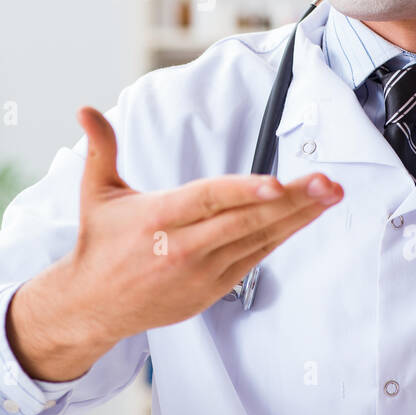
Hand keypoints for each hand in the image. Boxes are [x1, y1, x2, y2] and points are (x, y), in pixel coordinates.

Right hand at [8, 106, 342, 380]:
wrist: (94, 304)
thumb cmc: (100, 243)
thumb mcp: (95, 191)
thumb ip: (101, 147)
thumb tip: (85, 110)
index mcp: (157, 218)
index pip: (208, 200)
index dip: (244, 191)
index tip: (276, 182)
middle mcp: (183, 247)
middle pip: (245, 220)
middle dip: (291, 200)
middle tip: (326, 182)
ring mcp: (202, 272)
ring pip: (258, 239)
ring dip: (298, 216)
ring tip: (330, 194)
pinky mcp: (214, 288)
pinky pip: (256, 257)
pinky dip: (282, 236)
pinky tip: (305, 216)